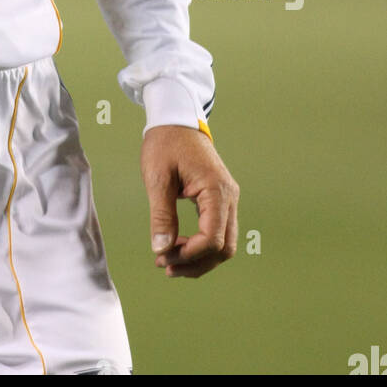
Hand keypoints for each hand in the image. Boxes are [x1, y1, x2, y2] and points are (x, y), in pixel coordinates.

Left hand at [141, 124, 238, 278]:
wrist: (176, 120)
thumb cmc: (165, 143)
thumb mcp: (157, 177)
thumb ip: (161, 215)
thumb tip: (160, 249)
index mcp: (216, 190)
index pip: (212, 238)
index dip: (189, 254)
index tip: (162, 257)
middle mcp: (229, 197)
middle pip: (224, 247)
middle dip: (196, 263)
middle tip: (165, 266)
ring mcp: (228, 198)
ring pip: (224, 243)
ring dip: (199, 258)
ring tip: (168, 262)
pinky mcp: (221, 199)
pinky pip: (218, 231)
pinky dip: (201, 245)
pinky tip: (178, 248)